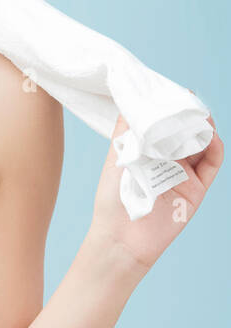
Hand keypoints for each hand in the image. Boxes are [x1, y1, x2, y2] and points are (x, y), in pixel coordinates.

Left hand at [88, 102, 221, 269]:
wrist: (122, 237)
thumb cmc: (112, 198)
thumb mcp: (117, 158)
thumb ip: (126, 132)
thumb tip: (129, 101)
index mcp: (148, 151)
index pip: (164, 125)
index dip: (169, 108)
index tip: (170, 90)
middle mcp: (169, 161)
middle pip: (186, 131)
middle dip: (189, 114)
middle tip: (187, 98)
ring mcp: (185, 174)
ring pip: (202, 144)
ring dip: (203, 127)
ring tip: (199, 113)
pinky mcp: (197, 189)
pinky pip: (212, 164)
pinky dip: (214, 147)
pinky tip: (210, 135)